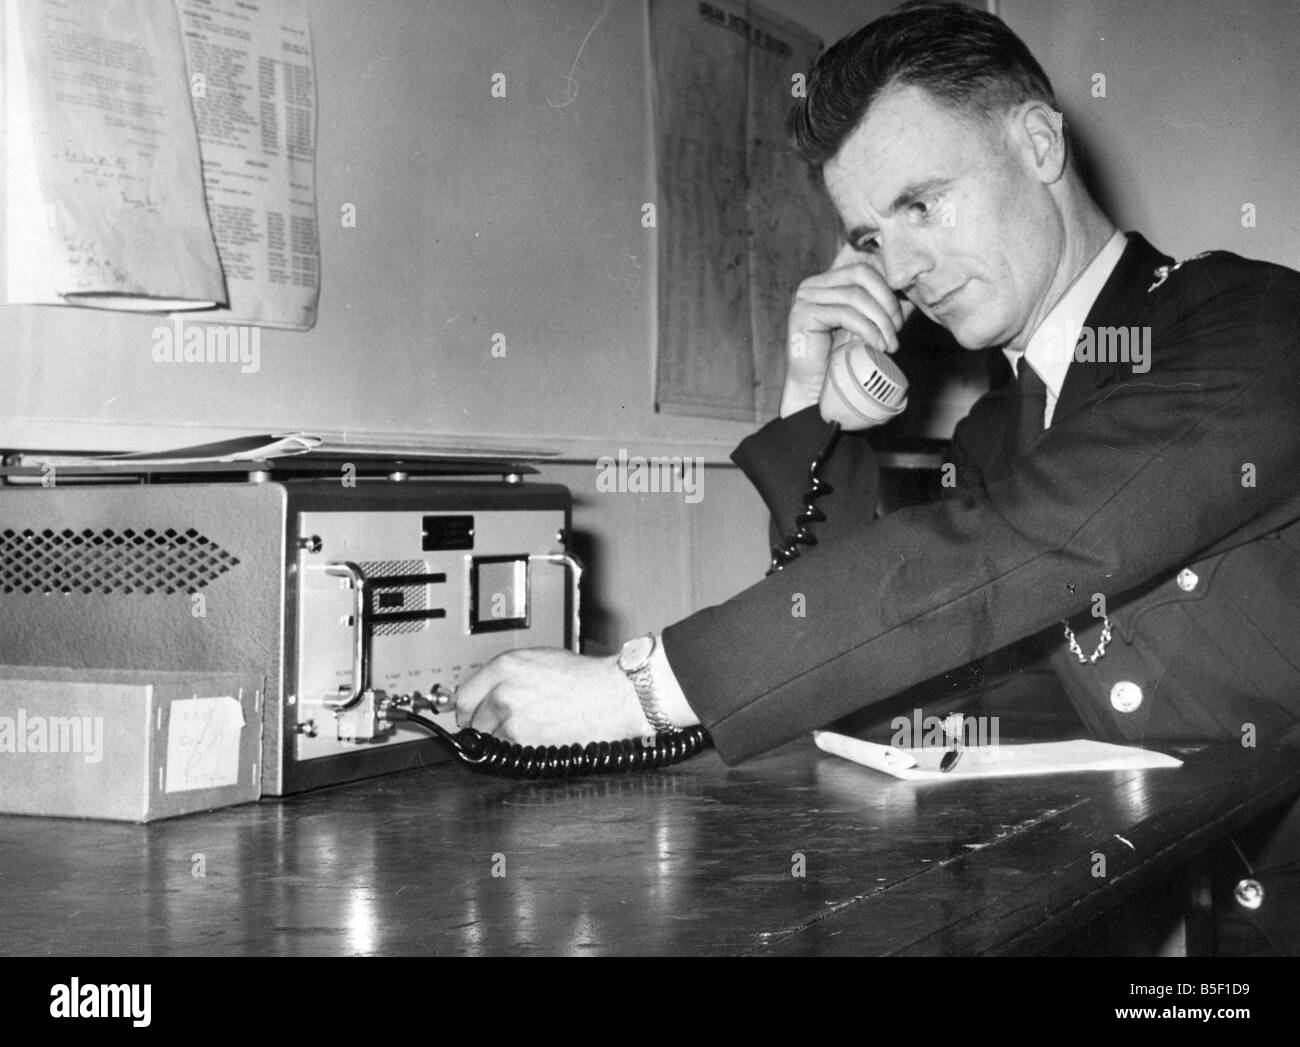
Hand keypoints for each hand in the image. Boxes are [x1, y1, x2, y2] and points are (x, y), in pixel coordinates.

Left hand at [454, 648, 649, 746]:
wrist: (609, 695)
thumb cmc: (583, 678)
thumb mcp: (538, 660)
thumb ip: (507, 675)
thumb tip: (485, 691)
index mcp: (504, 665)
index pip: (463, 695)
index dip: (468, 709)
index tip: (470, 716)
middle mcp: (502, 689)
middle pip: (470, 719)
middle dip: (483, 725)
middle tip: (502, 726)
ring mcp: (510, 716)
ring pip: (486, 739)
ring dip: (500, 740)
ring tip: (526, 731)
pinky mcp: (521, 739)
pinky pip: (505, 752)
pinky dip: (516, 751)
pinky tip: (535, 738)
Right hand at [780, 243, 915, 417]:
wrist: (815, 392)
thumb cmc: (842, 361)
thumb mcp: (868, 327)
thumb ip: (883, 307)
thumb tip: (914, 291)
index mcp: (827, 282)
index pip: (865, 270)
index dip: (888, 290)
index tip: (899, 320)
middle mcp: (813, 285)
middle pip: (861, 275)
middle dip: (886, 301)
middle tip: (896, 330)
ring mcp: (805, 298)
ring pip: (855, 295)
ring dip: (880, 320)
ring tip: (889, 344)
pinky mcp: (803, 315)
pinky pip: (844, 313)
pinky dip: (867, 329)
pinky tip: (877, 346)